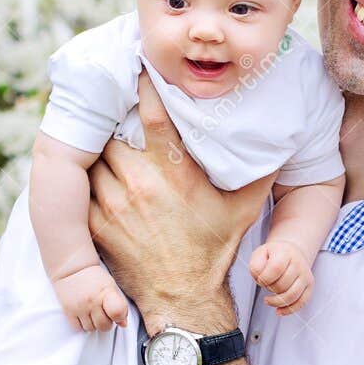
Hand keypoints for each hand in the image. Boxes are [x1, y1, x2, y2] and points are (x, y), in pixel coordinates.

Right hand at [52, 264, 127, 330]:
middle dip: (106, 322)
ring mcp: (79, 307)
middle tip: (103, 313)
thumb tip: (123, 325)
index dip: (119, 317)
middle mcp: (92, 301)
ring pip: (91, 329)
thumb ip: (120, 305)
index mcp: (106, 292)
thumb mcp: (111, 287)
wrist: (72, 269)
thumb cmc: (95, 278)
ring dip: (93, 324)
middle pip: (104, 326)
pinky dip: (82, 325)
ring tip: (92, 313)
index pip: (117, 313)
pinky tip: (84, 315)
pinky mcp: (68, 311)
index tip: (117, 314)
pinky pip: (78, 328)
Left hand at [87, 69, 274, 329]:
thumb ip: (259, 168)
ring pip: (94, 154)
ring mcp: (113, 203)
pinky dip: (86, 173)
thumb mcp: (245, 206)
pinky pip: (82, 185)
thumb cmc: (214, 248)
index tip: (138, 65)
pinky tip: (91, 165)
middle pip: (114, 128)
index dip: (143, 83)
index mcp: (175, 172)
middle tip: (114, 97)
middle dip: (114, 114)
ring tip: (102, 129)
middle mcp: (140, 183)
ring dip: (99, 143)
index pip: (152, 112)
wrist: (184, 298)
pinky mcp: (96, 224)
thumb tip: (281, 135)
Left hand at [249, 240, 313, 314]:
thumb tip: (261, 278)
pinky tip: (278, 311)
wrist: (291, 252)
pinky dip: (288, 310)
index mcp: (285, 252)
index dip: (264, 278)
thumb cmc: (273, 256)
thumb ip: (255, 266)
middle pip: (282, 285)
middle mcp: (299, 263)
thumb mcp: (259, 254)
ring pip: (291, 296)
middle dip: (269, 288)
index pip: (276, 268)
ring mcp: (306, 275)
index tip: (259, 279)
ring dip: (276, 301)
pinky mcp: (309, 285)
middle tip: (266, 284)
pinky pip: (301, 302)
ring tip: (267, 300)